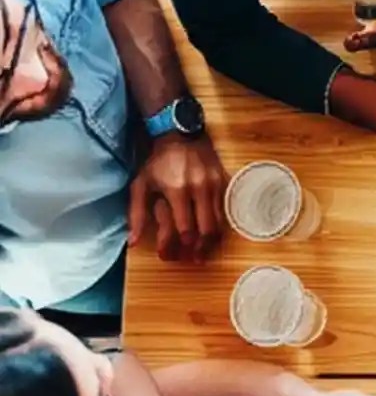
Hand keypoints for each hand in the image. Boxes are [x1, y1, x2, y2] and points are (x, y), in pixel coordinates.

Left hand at [128, 135, 227, 261]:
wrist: (181, 134)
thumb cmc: (158, 162)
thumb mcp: (141, 184)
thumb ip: (136, 213)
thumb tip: (132, 242)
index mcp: (177, 190)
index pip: (185, 228)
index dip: (180, 246)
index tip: (173, 256)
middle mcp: (199, 189)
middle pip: (206, 228)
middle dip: (200, 248)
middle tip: (196, 260)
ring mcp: (214, 185)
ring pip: (218, 221)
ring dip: (212, 240)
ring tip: (205, 251)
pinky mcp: (223, 182)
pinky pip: (223, 209)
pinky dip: (218, 224)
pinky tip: (213, 233)